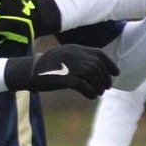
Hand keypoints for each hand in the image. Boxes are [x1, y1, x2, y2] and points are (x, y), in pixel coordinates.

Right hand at [4, 44, 118, 97]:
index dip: (109, 64)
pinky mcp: (63, 78)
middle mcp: (73, 55)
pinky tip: (92, 96)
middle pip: (97, 66)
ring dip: (99, 85)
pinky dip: (90, 91)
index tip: (116, 73)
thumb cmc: (47, 67)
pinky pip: (82, 85)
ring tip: (99, 92)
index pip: (98, 54)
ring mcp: (68, 65)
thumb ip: (79, 59)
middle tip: (107, 87)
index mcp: (74, 48)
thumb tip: (96, 70)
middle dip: (105, 77)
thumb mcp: (64, 57)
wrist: (29, 71)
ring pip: (92, 75)